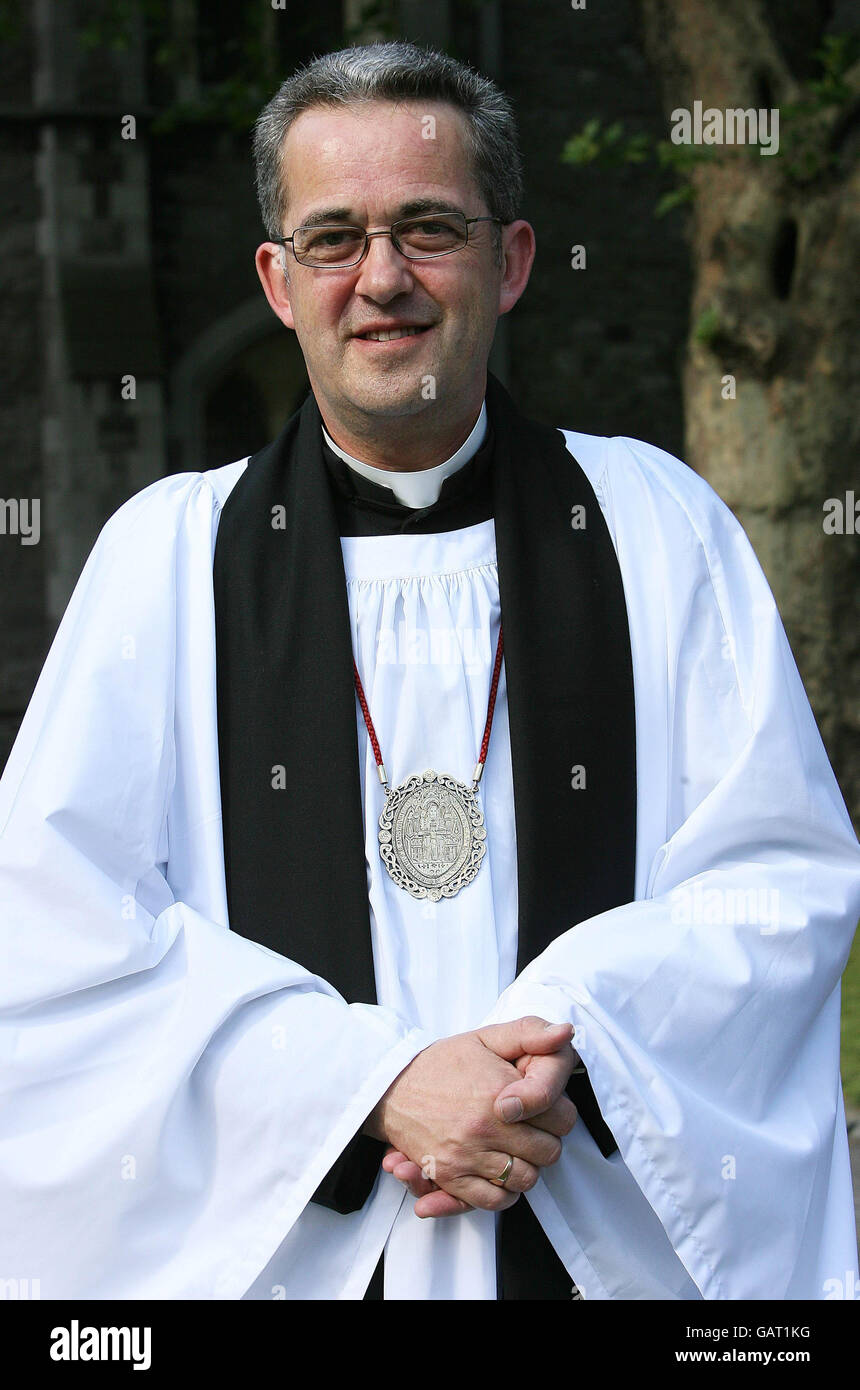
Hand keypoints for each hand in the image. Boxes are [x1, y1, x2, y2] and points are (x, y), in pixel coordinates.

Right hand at [364, 1017, 577, 1216]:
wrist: (391, 1087)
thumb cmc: (442, 1062)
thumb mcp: (486, 1038)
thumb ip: (530, 1033)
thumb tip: (566, 1031)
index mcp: (500, 1092)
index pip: (562, 1118)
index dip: (558, 1113)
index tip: (544, 1108)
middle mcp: (486, 1127)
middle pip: (549, 1152)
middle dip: (545, 1140)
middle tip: (531, 1130)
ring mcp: (467, 1155)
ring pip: (525, 1179)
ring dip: (526, 1167)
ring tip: (515, 1150)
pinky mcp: (450, 1176)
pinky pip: (494, 1200)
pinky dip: (503, 1192)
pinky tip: (499, 1172)